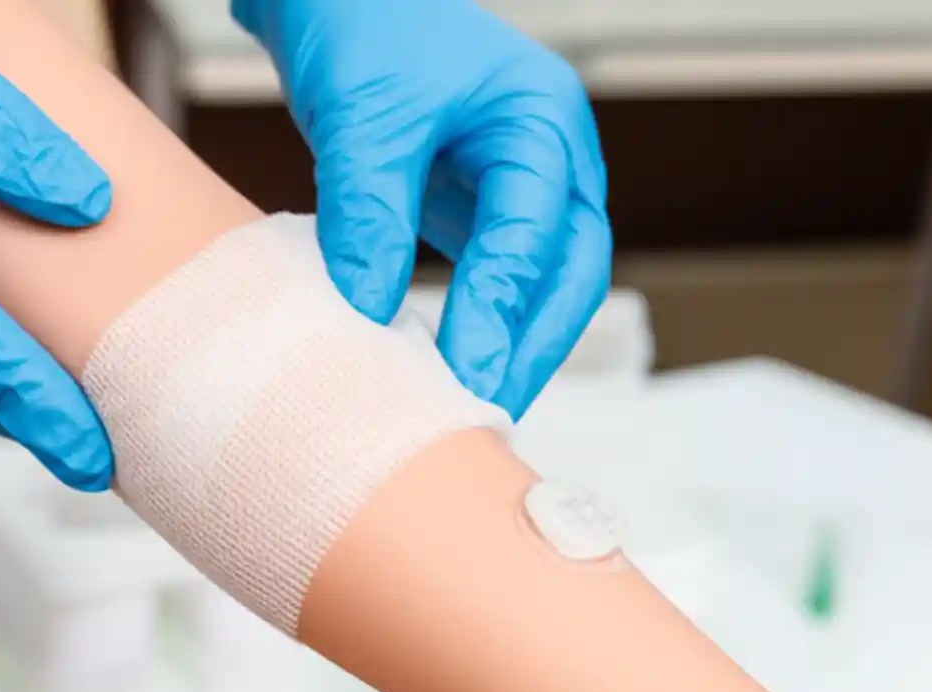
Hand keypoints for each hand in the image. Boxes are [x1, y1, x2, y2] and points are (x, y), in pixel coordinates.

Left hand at [234, 0, 611, 418]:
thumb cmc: (363, 22)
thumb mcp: (366, 116)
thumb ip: (371, 213)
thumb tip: (368, 314)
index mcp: (541, 122)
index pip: (532, 236)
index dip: (499, 311)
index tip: (463, 375)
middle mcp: (545, 157)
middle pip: (568, 272)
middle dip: (532, 347)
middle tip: (485, 412)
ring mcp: (516, 182)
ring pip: (539, 282)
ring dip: (511, 344)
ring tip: (469, 404)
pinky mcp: (477, 203)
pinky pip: (493, 274)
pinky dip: (477, 320)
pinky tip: (445, 362)